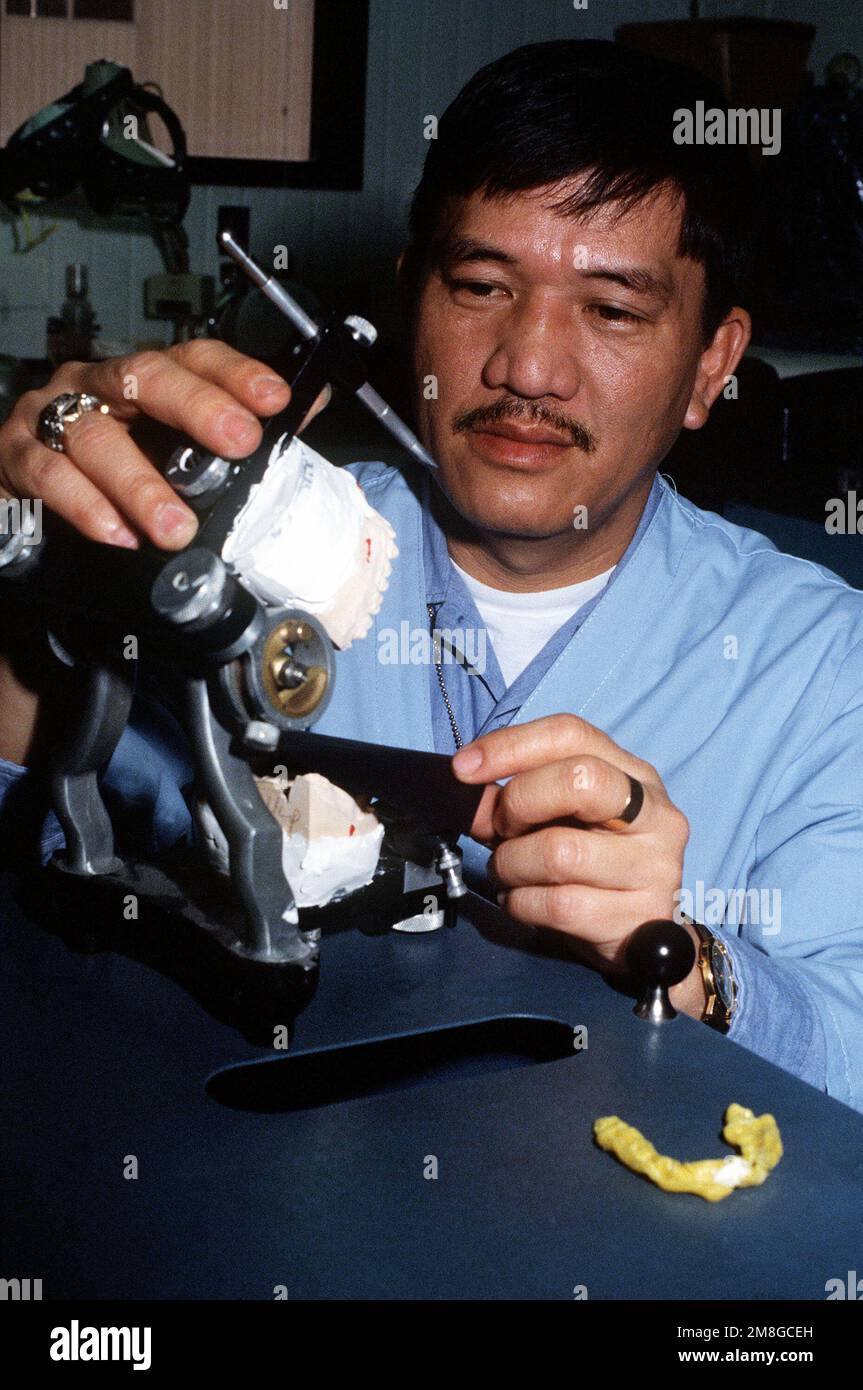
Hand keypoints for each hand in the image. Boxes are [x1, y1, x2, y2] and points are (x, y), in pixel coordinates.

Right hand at [0, 340, 328, 550]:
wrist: (23, 505)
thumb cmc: (104, 476)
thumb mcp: (170, 457)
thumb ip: (231, 439)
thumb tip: (308, 411)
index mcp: (139, 381)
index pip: (191, 358)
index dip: (234, 373)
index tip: (274, 398)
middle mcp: (94, 386)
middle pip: (146, 377)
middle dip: (198, 407)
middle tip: (240, 443)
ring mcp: (49, 417)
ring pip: (96, 434)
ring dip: (140, 484)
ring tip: (174, 526)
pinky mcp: (14, 457)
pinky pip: (50, 476)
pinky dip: (86, 508)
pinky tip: (115, 534)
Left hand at [452, 713, 695, 984]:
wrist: (643, 935)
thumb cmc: (594, 867)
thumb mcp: (560, 820)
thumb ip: (517, 801)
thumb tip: (468, 796)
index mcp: (634, 776)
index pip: (571, 734)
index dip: (510, 745)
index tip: (464, 768)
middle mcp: (655, 815)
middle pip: (578, 780)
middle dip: (518, 803)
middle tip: (501, 828)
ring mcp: (654, 867)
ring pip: (559, 852)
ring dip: (511, 863)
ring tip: (509, 871)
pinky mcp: (639, 917)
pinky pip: (557, 904)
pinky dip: (521, 903)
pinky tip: (522, 902)